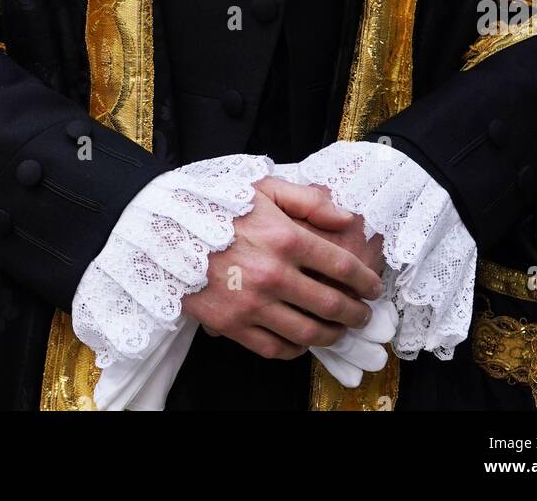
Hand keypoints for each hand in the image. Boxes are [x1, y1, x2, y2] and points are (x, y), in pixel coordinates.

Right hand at [180, 176, 383, 361]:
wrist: (163, 229)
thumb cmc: (215, 205)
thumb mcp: (263, 186)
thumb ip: (308, 200)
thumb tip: (346, 218)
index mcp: (285, 237)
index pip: (340, 266)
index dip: (365, 281)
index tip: (373, 288)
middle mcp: (273, 274)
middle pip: (331, 305)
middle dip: (355, 314)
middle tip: (363, 315)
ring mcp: (252, 303)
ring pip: (307, 332)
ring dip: (331, 336)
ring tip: (339, 331)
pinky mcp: (232, 325)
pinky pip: (274, 348)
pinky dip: (294, 349)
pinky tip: (301, 340)